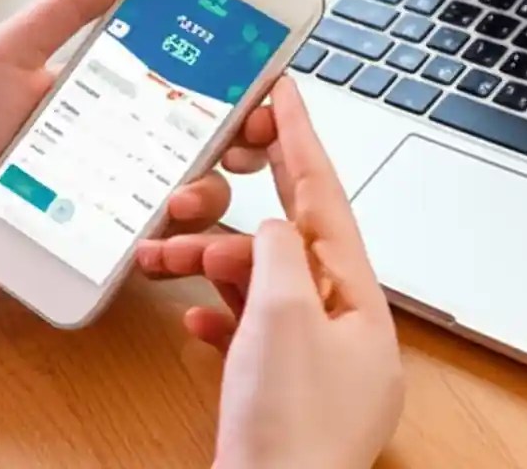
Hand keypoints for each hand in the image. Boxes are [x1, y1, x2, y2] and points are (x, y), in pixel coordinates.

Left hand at [0, 0, 274, 297]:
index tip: (264, 73)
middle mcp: (135, 150)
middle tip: (248, 137)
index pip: (198, 83)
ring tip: (178, 198)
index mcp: (120, 98)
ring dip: (210, 196)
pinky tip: (152, 239)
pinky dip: (175, 245)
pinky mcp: (115, 253)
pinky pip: (168, 250)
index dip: (241, 80)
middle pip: (220, 143)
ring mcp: (129, 204)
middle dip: (251, 139)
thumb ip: (71, 6)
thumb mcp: (9, 53)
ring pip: (206, 199)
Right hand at [137, 78, 403, 468]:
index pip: (330, 203)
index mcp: (361, 304)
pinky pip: (250, 336)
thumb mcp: (280, 317)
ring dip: (214, 267)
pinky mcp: (280, 394)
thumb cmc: (286, 432)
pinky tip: (192, 318)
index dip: (303, 143)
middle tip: (218, 160)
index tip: (285, 95)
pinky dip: (219, 318)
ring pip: (263, 289)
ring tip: (166, 258)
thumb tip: (278, 225)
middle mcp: (345, 330)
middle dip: (246, 206)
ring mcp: (314, 365)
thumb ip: (280, 253)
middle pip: (296, 243)